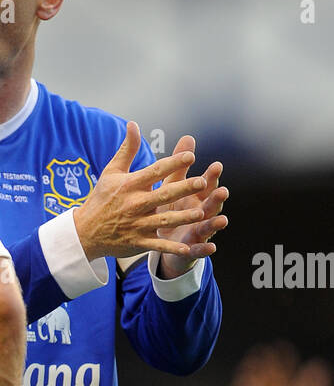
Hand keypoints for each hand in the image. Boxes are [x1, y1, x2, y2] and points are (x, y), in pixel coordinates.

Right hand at [73, 121, 209, 260]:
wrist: (85, 232)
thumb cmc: (102, 198)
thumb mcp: (111, 171)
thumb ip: (127, 149)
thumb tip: (133, 124)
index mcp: (130, 185)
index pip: (155, 171)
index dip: (173, 163)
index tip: (190, 156)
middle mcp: (134, 204)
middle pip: (163, 195)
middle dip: (183, 189)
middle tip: (202, 182)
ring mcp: (136, 225)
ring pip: (163, 220)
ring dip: (182, 218)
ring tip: (200, 213)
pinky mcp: (137, 242)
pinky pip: (157, 246)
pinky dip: (171, 249)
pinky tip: (187, 248)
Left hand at [153, 134, 228, 277]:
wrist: (162, 239)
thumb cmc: (170, 207)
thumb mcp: (172, 185)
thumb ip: (180, 164)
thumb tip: (188, 136)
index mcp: (194, 196)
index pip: (205, 184)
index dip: (211, 176)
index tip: (215, 166)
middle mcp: (200, 212)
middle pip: (210, 204)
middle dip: (217, 198)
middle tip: (222, 191)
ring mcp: (197, 230)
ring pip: (208, 225)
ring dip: (216, 223)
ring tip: (222, 220)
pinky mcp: (190, 248)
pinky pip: (198, 249)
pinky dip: (205, 249)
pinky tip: (212, 248)